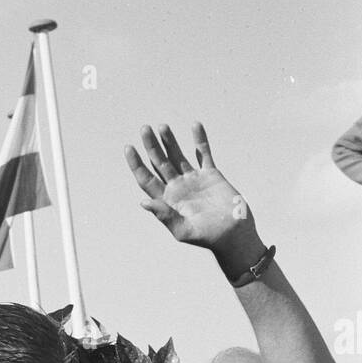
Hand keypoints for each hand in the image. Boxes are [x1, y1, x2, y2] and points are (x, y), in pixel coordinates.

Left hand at [124, 123, 257, 253]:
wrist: (233, 235)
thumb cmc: (207, 237)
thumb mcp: (182, 230)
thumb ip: (164, 216)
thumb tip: (143, 202)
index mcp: (167, 201)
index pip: (146, 179)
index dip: (136, 164)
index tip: (128, 147)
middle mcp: (177, 188)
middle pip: (159, 163)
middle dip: (151, 146)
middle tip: (145, 128)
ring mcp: (193, 180)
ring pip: (178, 155)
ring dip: (170, 141)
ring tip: (162, 126)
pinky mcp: (211, 175)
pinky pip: (204, 153)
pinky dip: (200, 140)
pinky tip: (195, 125)